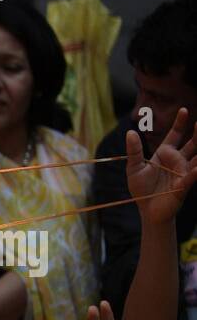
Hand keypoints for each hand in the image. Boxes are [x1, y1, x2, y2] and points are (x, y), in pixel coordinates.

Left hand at [126, 107, 196, 224]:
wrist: (146, 210)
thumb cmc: (142, 189)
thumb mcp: (134, 168)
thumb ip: (134, 151)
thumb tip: (130, 132)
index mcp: (165, 154)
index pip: (175, 135)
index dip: (180, 123)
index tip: (183, 110)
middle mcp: (177, 160)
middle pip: (192, 143)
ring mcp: (183, 172)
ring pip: (196, 158)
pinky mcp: (183, 186)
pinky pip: (191, 176)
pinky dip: (194, 172)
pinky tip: (196, 168)